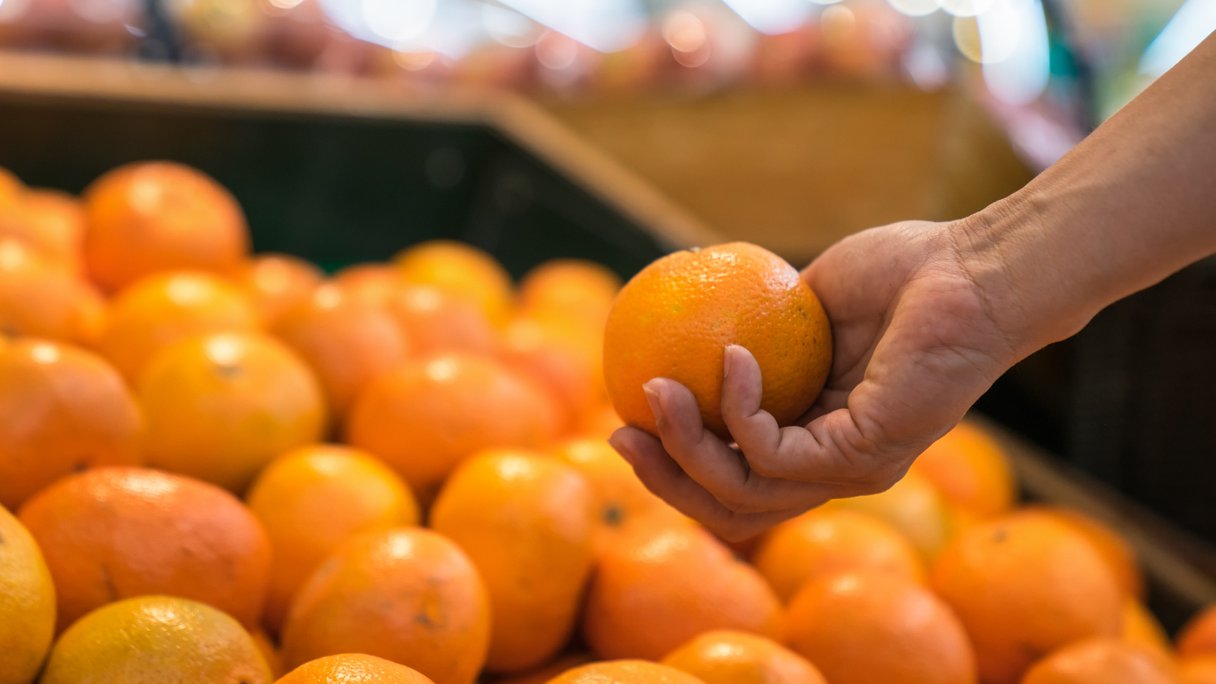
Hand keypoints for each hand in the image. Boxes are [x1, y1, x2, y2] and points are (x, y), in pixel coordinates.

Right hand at [609, 220, 1022, 540]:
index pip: (737, 479)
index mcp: (818, 438)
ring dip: (687, 447)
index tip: (628, 419)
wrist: (975, 268)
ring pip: (745, 494)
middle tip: (622, 432)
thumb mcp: (806, 302)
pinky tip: (734, 357)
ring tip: (657, 391)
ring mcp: (852, 470)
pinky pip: (776, 452)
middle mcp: (834, 468)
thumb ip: (756, 329)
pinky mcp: (866, 457)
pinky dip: (740, 407)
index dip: (675, 464)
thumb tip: (689, 327)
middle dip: (666, 479)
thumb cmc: (902, 273)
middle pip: (731, 509)